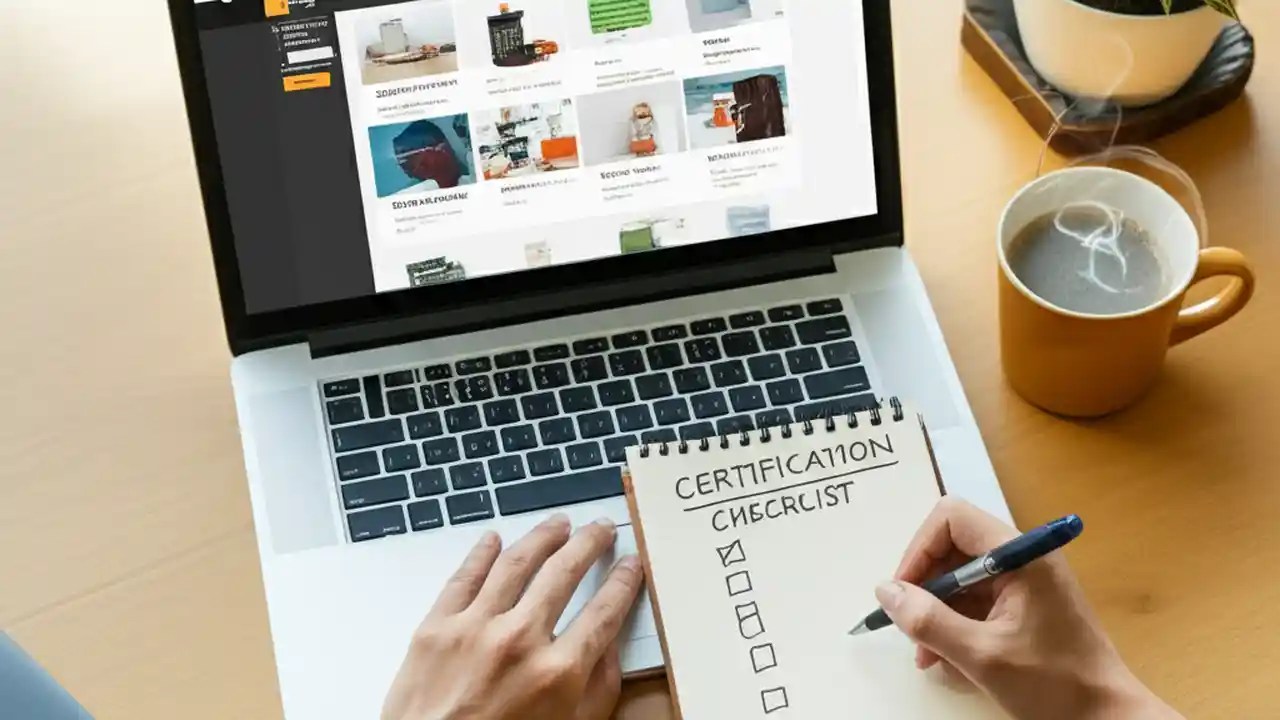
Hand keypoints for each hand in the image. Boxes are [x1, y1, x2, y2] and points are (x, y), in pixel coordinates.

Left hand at [382, 515, 642, 719]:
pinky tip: (494, 539)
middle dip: (588, 543)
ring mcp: (474, 629)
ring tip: (558, 524)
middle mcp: (519, 641)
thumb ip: (598, 688)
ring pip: (516, 563)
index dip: (623, 582)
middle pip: (564, 573)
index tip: (631, 565)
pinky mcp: (435, 628)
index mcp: (559, 672)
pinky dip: (481, 553)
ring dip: (542, 536)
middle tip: (600, 528)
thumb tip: (608, 644)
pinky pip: (463, 577)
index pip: (604, 610)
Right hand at [878, 498, 1182, 719]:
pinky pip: (976, 601)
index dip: (920, 550)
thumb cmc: (1054, 684)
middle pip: (952, 547)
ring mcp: (1025, 581)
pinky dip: (955, 625)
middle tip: (910, 628)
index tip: (904, 593)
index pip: (952, 519)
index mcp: (1021, 554)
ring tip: (926, 655)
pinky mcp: (1024, 605)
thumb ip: (929, 621)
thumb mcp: (982, 655)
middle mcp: (1023, 557)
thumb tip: (885, 591)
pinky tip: (947, 659)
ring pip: (960, 578)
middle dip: (925, 588)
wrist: (1108, 718)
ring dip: (936, 612)